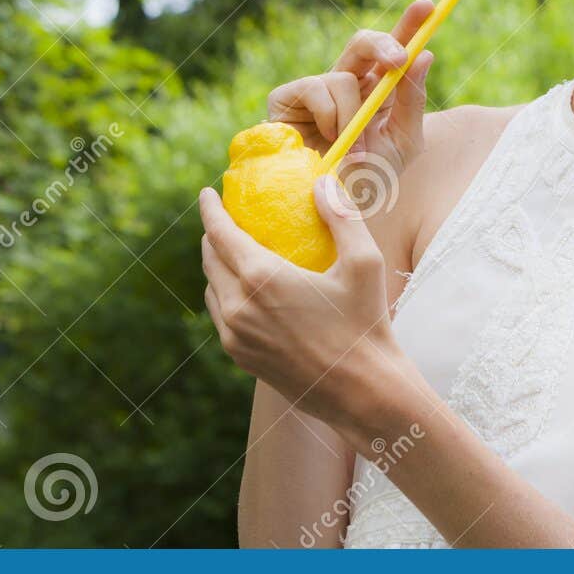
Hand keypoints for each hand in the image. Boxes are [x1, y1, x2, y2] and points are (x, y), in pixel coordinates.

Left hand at [198, 179, 405, 435]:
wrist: (362, 392)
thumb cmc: (366, 324)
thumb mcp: (363, 263)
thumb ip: (342, 217)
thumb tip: (322, 181)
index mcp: (261, 278)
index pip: (220, 233)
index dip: (210, 209)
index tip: (207, 193)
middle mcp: (239, 307)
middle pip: (210, 259)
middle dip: (212, 234)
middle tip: (225, 218)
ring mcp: (236, 336)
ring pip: (212, 289)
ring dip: (216, 266)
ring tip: (233, 253)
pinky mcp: (241, 358)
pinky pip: (221, 316)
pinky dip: (225, 295)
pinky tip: (244, 291)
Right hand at [266, 0, 434, 179]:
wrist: (328, 212)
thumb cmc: (366, 178)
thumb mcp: (402, 142)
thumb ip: (412, 101)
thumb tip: (424, 56)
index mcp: (376, 92)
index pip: (393, 52)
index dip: (408, 25)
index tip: (428, 6)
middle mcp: (345, 85)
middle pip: (363, 42)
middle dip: (384, 43)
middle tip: (399, 59)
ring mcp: (315, 90)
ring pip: (344, 75)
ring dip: (355, 114)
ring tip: (354, 147)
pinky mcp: (286, 98)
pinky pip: (317, 88)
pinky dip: (330, 116)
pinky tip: (326, 141)